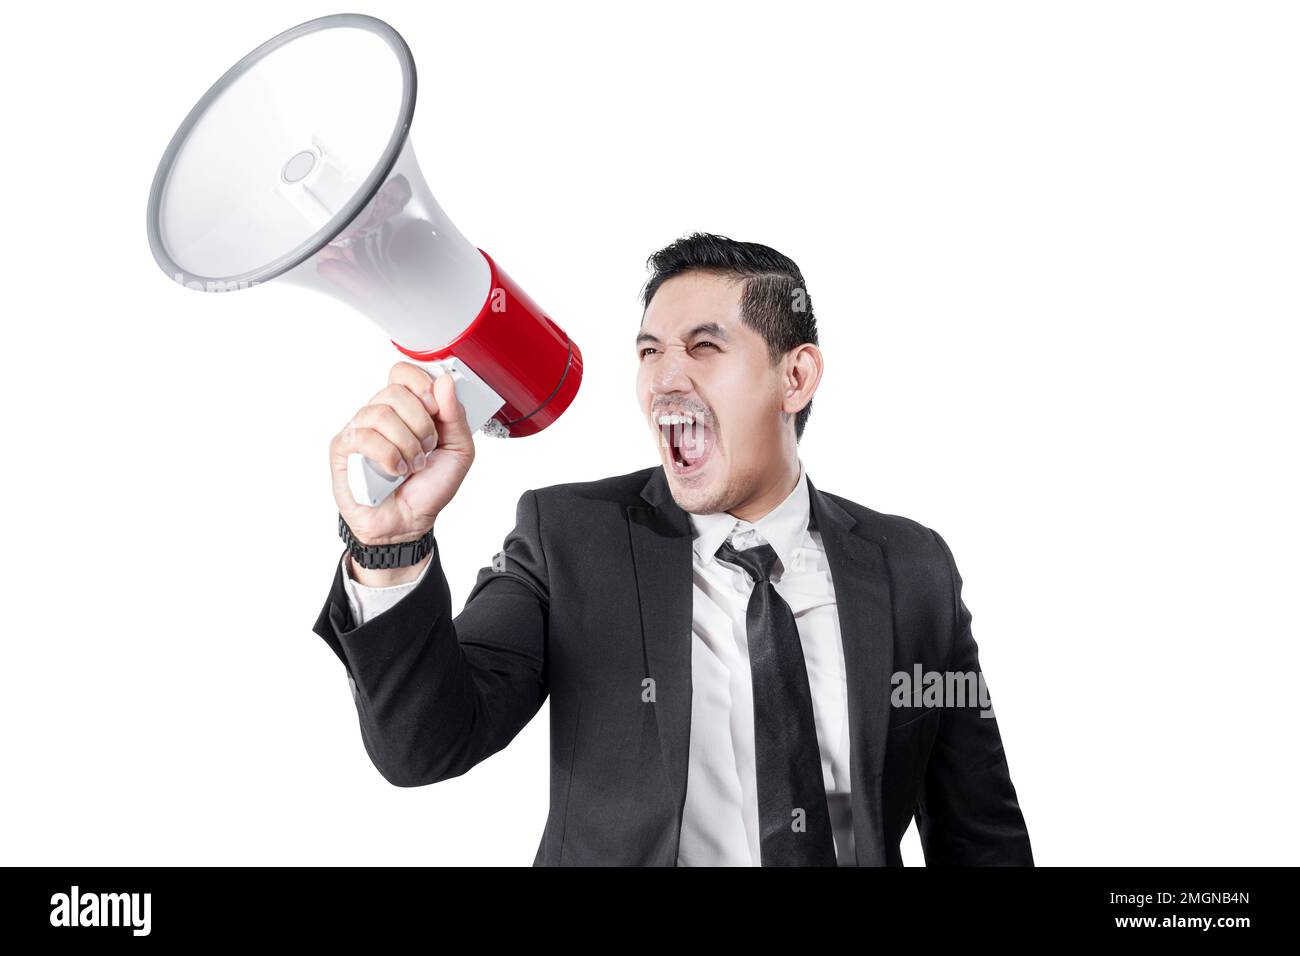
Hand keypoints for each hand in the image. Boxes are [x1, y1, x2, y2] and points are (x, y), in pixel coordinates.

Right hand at [330, 362, 475, 547]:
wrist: (409, 523)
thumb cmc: (428, 488)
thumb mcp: (459, 452)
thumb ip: (456, 416)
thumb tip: (445, 382)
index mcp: (406, 408)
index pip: (403, 372)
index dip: (421, 384)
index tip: (436, 408)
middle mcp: (380, 414)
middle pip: (395, 391)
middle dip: (420, 423)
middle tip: (427, 446)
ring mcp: (359, 429)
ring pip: (380, 413)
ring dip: (406, 444)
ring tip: (413, 464)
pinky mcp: (342, 448)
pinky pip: (363, 437)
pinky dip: (388, 456)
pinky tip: (396, 471)